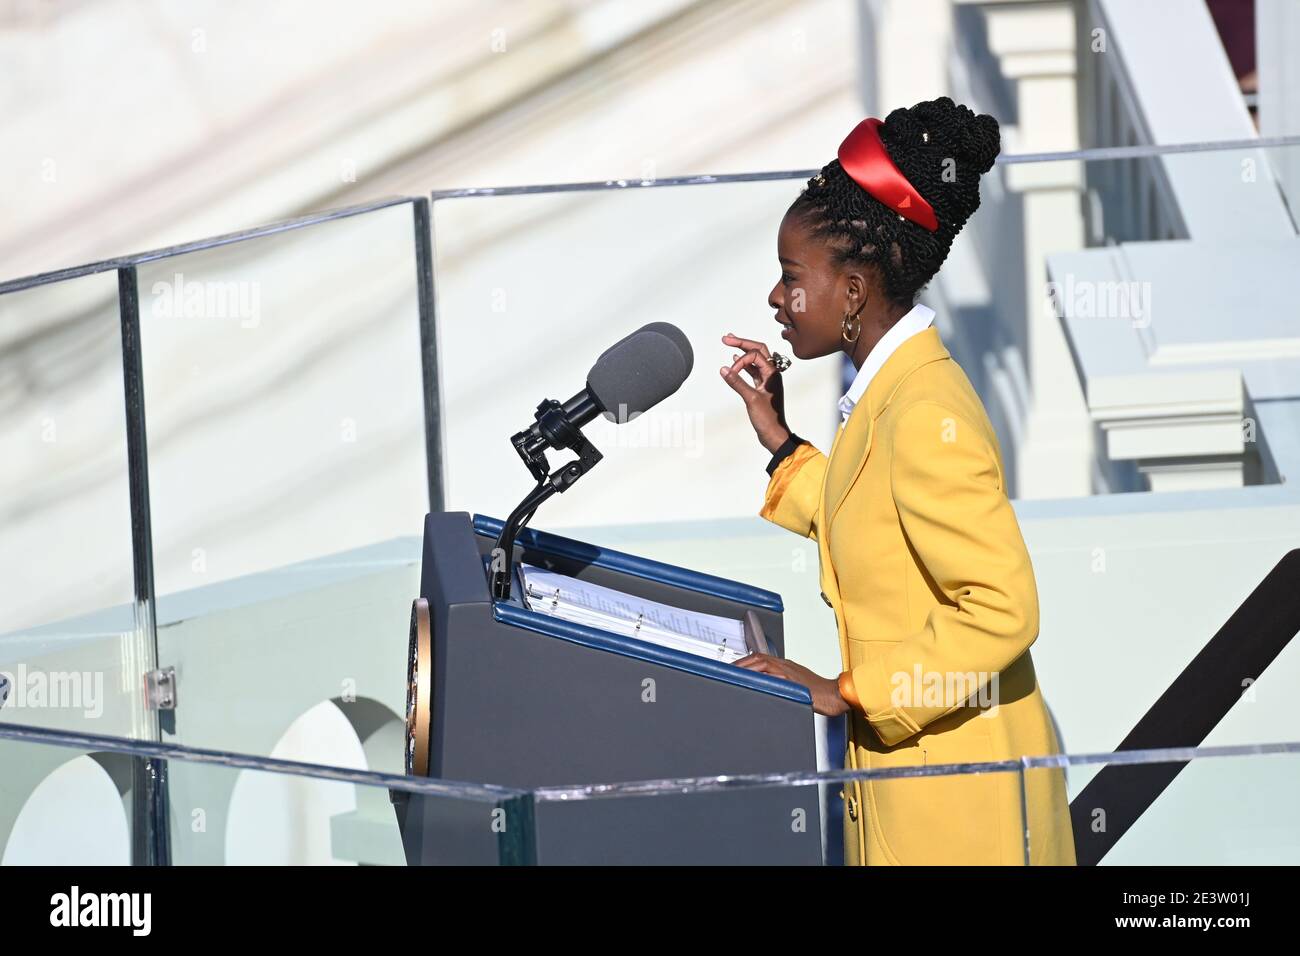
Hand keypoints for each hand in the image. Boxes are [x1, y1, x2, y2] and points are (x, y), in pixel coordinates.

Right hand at [720, 333, 790, 453]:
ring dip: (743, 351)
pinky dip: (744, 364)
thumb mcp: (751, 399)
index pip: (755, 355)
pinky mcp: (762, 388)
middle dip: (742, 343)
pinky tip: (735, 360)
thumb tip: (724, 369)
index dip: (741, 360)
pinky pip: (753, 370)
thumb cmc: (768, 419)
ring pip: (755, 360)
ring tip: (730, 342)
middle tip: (726, 338)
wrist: (774, 434)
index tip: (731, 371)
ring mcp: (767, 380)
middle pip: (758, 351)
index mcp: (773, 373)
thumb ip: (737, 383)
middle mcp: (772, 373)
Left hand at [734, 653, 850, 716]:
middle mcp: (785, 666)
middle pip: (758, 658)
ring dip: (746, 668)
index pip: (759, 658)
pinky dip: (761, 678)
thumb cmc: (818, 691)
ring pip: (763, 664)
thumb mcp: (796, 684)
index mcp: (785, 665)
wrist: (835, 694)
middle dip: (740, 663)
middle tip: (726, 670)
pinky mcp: (794, 683)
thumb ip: (780, 682)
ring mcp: (789, 673)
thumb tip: (764, 686)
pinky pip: (773, 677)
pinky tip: (752, 683)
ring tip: (733, 675)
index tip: (732, 668)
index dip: (744, 661)